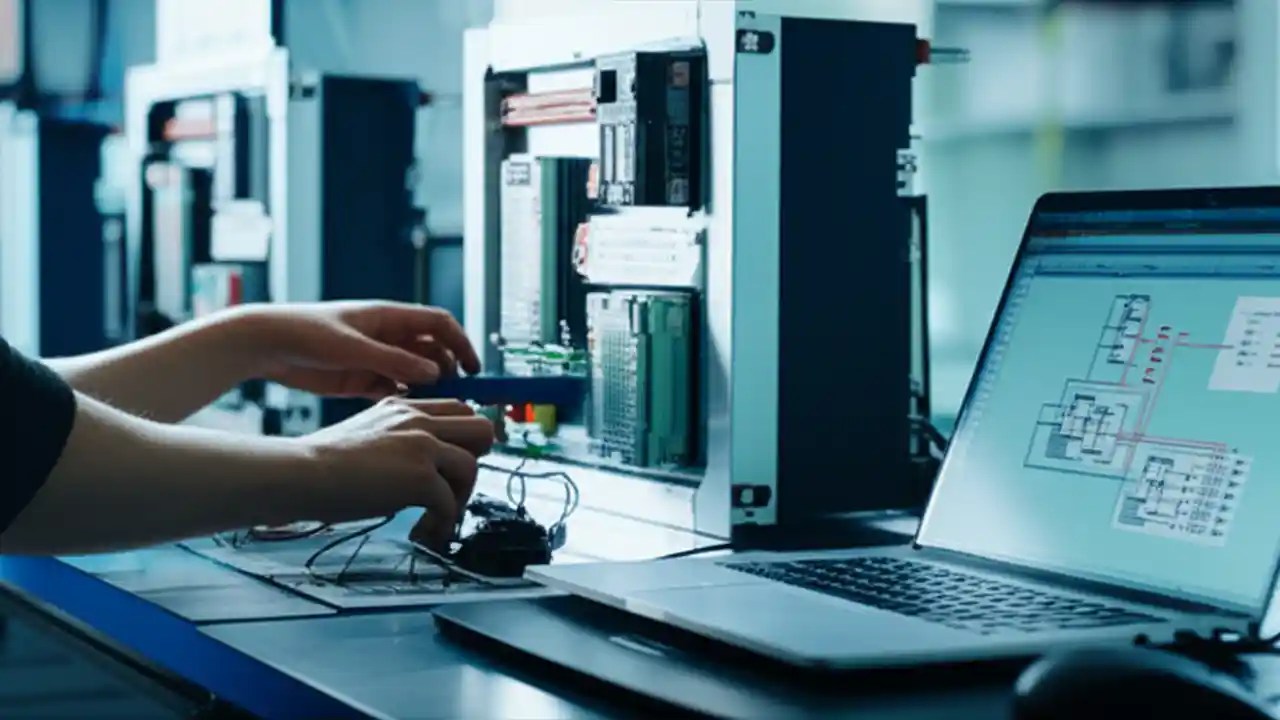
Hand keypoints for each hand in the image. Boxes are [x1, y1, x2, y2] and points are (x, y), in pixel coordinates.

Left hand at [238, 301, 481, 398]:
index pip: (439, 324)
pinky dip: (403, 399)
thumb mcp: (354, 347)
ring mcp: (374, 358)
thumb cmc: (305, 332)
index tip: (473, 367)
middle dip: (447, 370)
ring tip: (432, 407)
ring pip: (414, 373)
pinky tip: (405, 412)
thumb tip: (434, 373)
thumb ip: (394, 361)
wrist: (267, 345)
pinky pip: (392, 389)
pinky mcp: (360, 379)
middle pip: (431, 351)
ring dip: (426, 388)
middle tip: (455, 396)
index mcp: (389, 317)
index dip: (460, 343)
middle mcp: (386, 336)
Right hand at [302, 398, 494, 548]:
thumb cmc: (321, 464)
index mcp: (403, 408)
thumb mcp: (366, 434)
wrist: (301, 474)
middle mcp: (417, 420)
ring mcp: (422, 446)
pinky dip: (442, 524)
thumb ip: (396, 440)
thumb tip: (421, 469)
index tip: (454, 465)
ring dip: (460, 499)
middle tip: (454, 486)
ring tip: (437, 519)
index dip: (464, 439)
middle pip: (481, 428)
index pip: (460, 409)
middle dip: (476, 459)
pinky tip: (424, 533)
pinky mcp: (420, 477)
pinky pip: (450, 504)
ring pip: (472, 467)